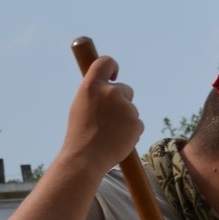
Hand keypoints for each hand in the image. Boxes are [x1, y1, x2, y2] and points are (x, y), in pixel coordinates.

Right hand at [62, 56, 142, 175]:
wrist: (86, 157)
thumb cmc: (80, 133)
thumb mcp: (81, 104)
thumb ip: (96, 91)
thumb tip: (108, 85)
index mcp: (92, 84)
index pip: (107, 62)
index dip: (113, 67)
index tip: (114, 76)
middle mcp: (110, 92)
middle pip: (126, 89)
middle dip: (122, 101)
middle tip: (110, 119)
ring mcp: (125, 107)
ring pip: (132, 109)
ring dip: (125, 119)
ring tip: (111, 133)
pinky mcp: (136, 123)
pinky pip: (138, 124)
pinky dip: (131, 131)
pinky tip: (118, 140)